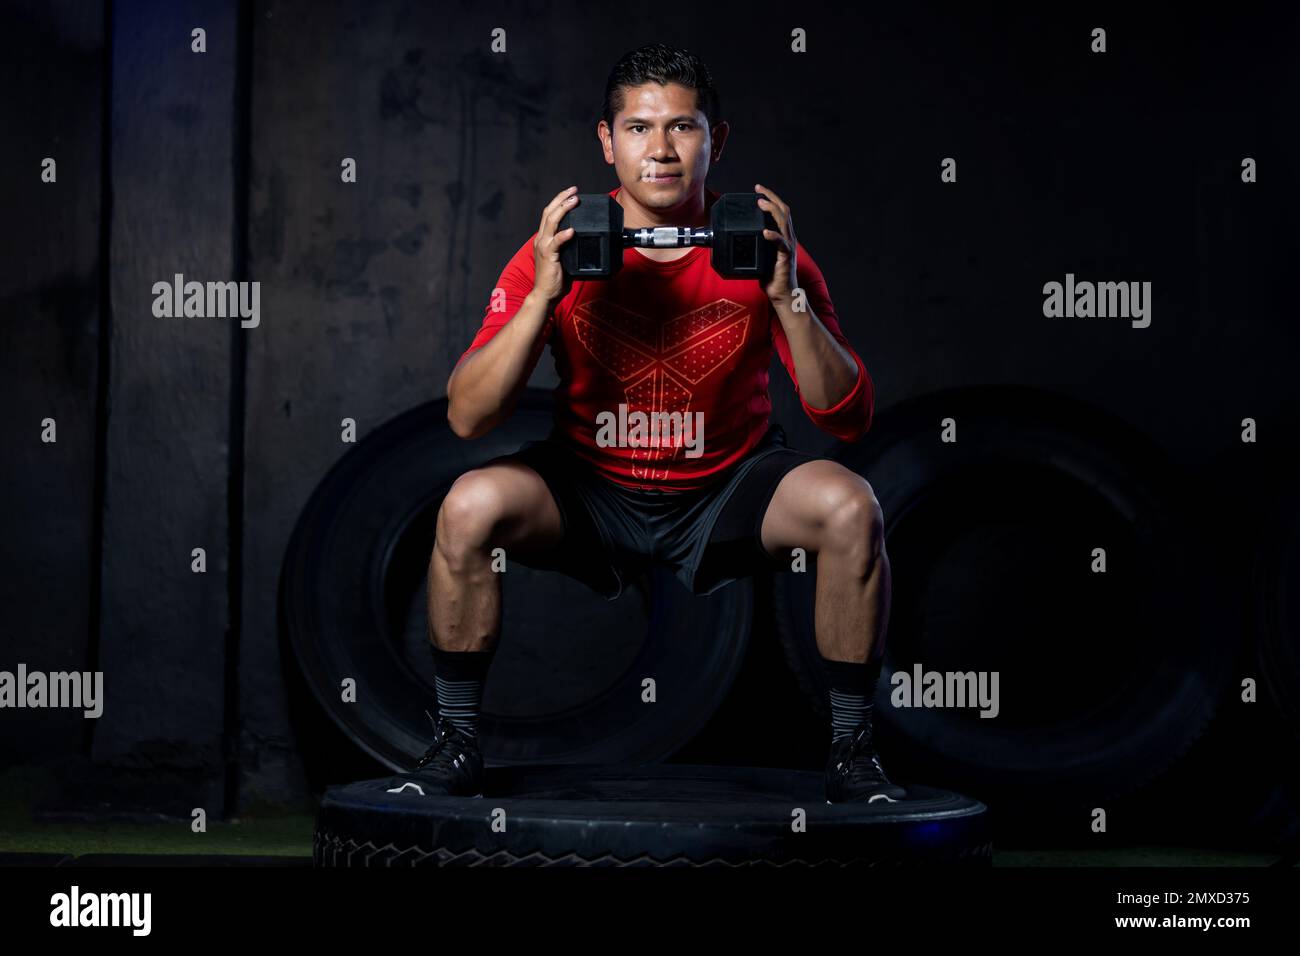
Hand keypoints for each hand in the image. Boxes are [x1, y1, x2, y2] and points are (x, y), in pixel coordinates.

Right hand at [532, 186, 578, 304]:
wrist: (545, 295)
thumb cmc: (555, 279)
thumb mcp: (563, 258)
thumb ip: (570, 247)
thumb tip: (584, 240)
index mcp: (543, 239)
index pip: (549, 214)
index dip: (559, 202)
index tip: (571, 194)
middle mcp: (541, 239)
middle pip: (549, 212)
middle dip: (562, 199)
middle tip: (574, 190)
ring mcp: (543, 247)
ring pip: (551, 222)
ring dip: (564, 209)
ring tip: (575, 200)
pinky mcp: (548, 257)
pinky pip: (556, 242)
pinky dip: (564, 235)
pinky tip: (572, 230)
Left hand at [754, 183, 796, 305]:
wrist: (782, 295)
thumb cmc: (771, 278)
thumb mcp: (759, 258)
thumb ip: (753, 247)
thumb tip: (737, 241)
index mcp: (782, 236)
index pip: (779, 212)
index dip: (770, 199)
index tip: (758, 191)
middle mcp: (787, 238)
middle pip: (783, 211)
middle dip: (771, 198)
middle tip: (758, 190)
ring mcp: (788, 247)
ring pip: (783, 222)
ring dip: (772, 211)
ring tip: (761, 204)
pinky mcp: (785, 257)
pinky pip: (781, 244)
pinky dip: (773, 236)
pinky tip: (765, 232)